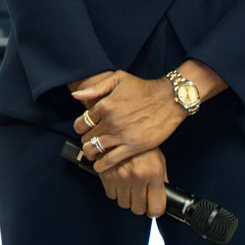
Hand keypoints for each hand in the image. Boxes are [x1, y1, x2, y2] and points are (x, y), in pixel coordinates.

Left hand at [68, 71, 182, 173]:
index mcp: (105, 105)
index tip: (84, 130)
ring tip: (93, 153)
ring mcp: (121, 135)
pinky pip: (110, 160)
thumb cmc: (144, 88)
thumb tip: (76, 95)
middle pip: (86, 137)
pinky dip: (101, 165)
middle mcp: (110, 122)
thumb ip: (96, 88)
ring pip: (94, 150)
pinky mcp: (133, 147)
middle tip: (89, 141)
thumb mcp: (119, 78)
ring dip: (90, 153)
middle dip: (85, 140)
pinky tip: (100, 165)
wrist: (169, 99)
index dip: (80, 128)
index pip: (81, 123)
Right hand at [97, 147, 170, 216]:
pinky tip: (119, 181)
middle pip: (138, 209)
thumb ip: (161, 180)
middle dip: (140, 204)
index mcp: (153, 173)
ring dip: (127, 198)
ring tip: (129, 186)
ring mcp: (120, 176)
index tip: (152, 207)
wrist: (121, 126)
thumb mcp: (159, 160)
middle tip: (140, 196)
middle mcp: (137, 176)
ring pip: (123, 203)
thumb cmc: (141, 143)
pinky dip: (115, 191)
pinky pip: (111, 195)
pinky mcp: (106, 174)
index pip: (156, 208)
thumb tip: (161, 198)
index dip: (154, 210)